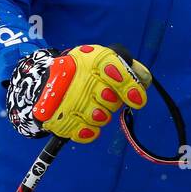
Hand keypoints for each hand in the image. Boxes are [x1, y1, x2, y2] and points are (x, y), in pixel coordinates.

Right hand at [5, 44, 149, 142]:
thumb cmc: (83, 73)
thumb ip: (126, 69)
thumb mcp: (102, 62)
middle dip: (113, 101)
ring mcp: (65, 100)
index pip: (113, 68)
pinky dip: (89, 131)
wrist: (45, 84)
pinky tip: (88, 125)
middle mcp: (76, 77)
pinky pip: (83, 133)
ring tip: (95, 109)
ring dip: (102, 116)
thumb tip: (145, 80)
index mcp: (90, 58)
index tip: (138, 100)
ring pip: (100, 117)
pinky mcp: (56, 120)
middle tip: (107, 98)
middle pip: (110, 98)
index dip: (128, 85)